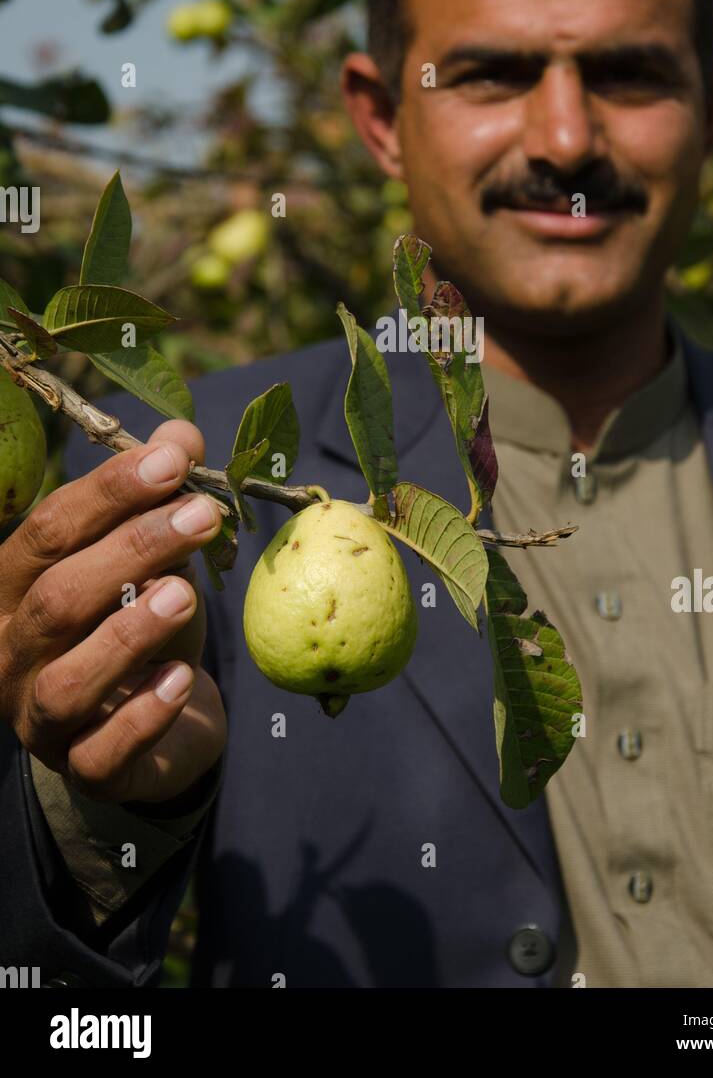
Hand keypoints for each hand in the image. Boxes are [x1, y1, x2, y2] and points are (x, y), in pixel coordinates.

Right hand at [0, 420, 226, 805]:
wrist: (159, 730)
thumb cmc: (143, 627)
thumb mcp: (153, 558)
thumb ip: (162, 497)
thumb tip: (180, 432)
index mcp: (14, 588)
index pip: (49, 531)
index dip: (109, 492)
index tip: (173, 460)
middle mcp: (12, 654)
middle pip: (56, 599)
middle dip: (130, 549)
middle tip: (202, 515)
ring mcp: (40, 719)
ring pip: (66, 682)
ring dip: (127, 634)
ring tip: (185, 593)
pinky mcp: (85, 770)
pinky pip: (103, 751)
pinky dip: (143, 715)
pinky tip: (181, 678)